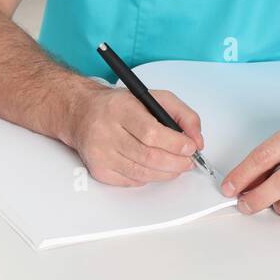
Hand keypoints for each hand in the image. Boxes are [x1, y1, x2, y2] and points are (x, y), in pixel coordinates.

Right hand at [63, 85, 204, 186]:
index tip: (190, 147)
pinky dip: (148, 177)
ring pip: (142, 173)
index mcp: (120, 109)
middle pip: (148, 157)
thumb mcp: (153, 98)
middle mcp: (106, 131)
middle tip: (188, 161)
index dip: (175, 144)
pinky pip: (132, 181)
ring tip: (176, 165)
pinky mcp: (98, 170)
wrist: (83, 113)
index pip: (151, 133)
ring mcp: (100, 153)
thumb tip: (196, 139)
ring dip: (166, 173)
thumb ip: (182, 114)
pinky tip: (152, 167)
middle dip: (176, 162)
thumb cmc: (119, 106)